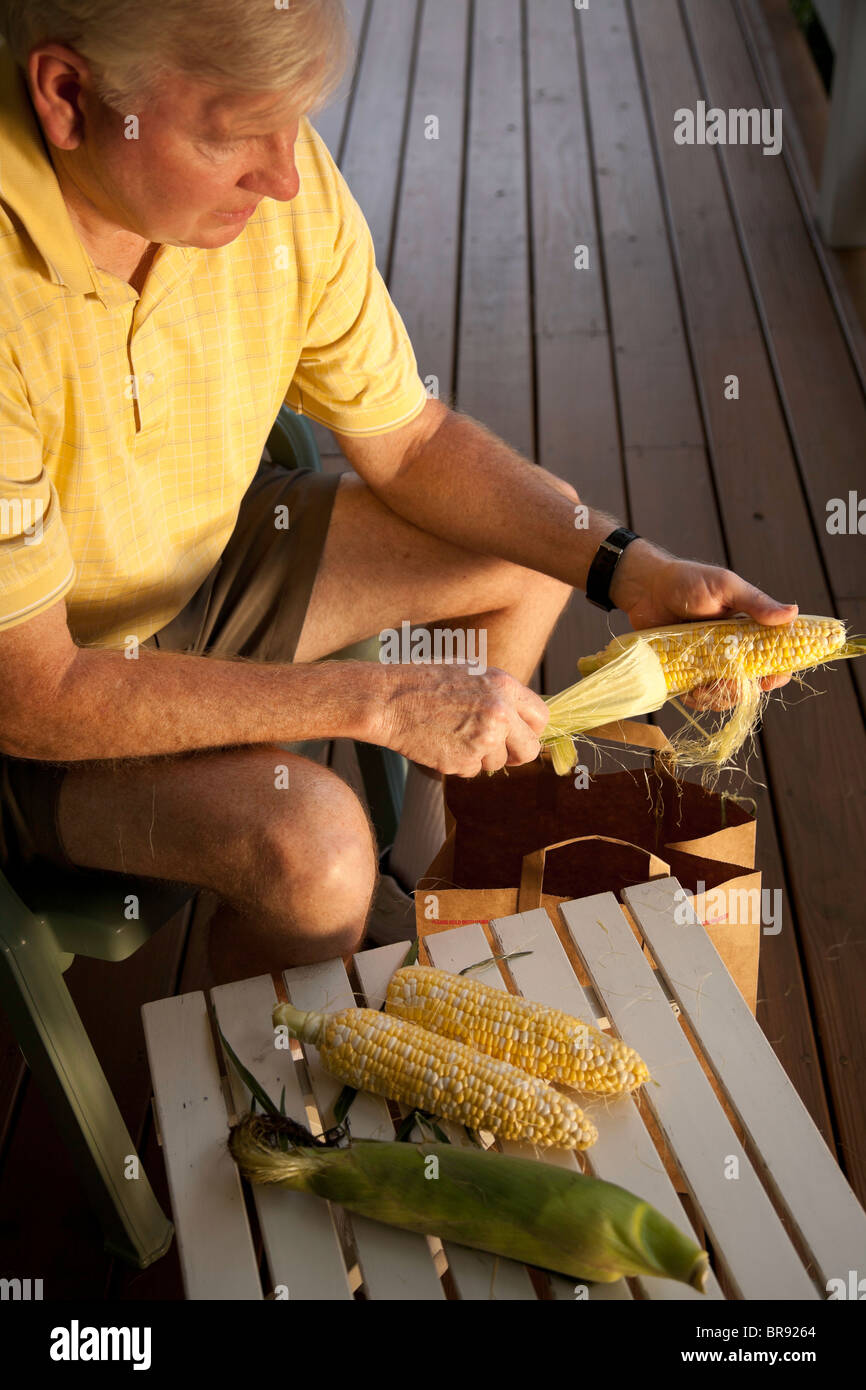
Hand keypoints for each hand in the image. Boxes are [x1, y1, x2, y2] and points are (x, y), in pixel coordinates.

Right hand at [374, 663, 549, 775]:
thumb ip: (498, 696)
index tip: (519, 736)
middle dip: (515, 755)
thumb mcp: (469, 674)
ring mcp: (483, 738)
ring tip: (451, 735)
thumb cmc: (423, 683)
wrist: (388, 700)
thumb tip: (518, 719)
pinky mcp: (464, 759)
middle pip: (529, 749)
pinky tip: (439, 743)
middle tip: (497, 752)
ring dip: (478, 758)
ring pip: (496, 763)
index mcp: (504, 685)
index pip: (541, 717)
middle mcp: (500, 712)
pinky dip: (457, 764)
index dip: (530, 731)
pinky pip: (471, 772)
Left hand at [609, 541, 798, 709]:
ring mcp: (709, 663)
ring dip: (718, 697)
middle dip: (741, 690)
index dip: (776, 672)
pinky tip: (690, 693)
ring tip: (702, 689)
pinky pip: (698, 697)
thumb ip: (755, 603)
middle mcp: (732, 650)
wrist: (646, 588)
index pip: (773, 657)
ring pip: (725, 694)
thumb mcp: (725, 586)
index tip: (769, 679)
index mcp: (748, 630)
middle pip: (750, 683)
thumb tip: (793, 613)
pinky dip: (698, 700)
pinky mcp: (686, 672)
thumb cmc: (688, 580)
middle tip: (725, 683)